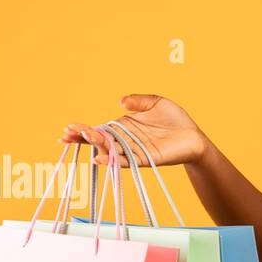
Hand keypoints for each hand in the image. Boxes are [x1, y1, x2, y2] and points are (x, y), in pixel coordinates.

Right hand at [60, 94, 207, 166]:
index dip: (82, 130)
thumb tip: (120, 101)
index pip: (98, 129)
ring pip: (110, 150)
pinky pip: (126, 161)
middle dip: (84, 137)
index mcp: (123, 127)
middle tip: (68, 133)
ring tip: (84, 138)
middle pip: (100, 140)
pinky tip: (100, 158)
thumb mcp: (155, 102)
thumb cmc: (174, 119)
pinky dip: (113, 160)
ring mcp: (134, 151)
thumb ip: (138, 100)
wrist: (194, 136)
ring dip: (96, 146)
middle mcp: (125, 140)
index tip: (67, 130)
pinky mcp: (145, 159)